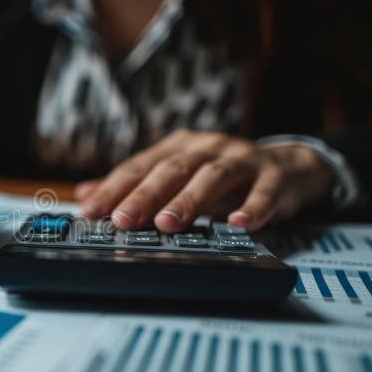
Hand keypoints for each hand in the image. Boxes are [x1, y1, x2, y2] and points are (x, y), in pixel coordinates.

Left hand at [76, 130, 333, 231]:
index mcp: (179, 148)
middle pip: (173, 170)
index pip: (141, 167)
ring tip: (169, 223)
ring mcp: (242, 159)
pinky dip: (253, 207)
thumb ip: (133, 186)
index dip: (115, 188)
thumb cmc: (222, 176)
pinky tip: (240, 224)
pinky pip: (265, 191)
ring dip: (190, 200)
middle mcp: (208, 148)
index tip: (92, 211)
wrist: (287, 168)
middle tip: (123, 220)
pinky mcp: (275, 176)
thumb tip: (85, 196)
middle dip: (145, 196)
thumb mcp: (176, 175)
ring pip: (214, 176)